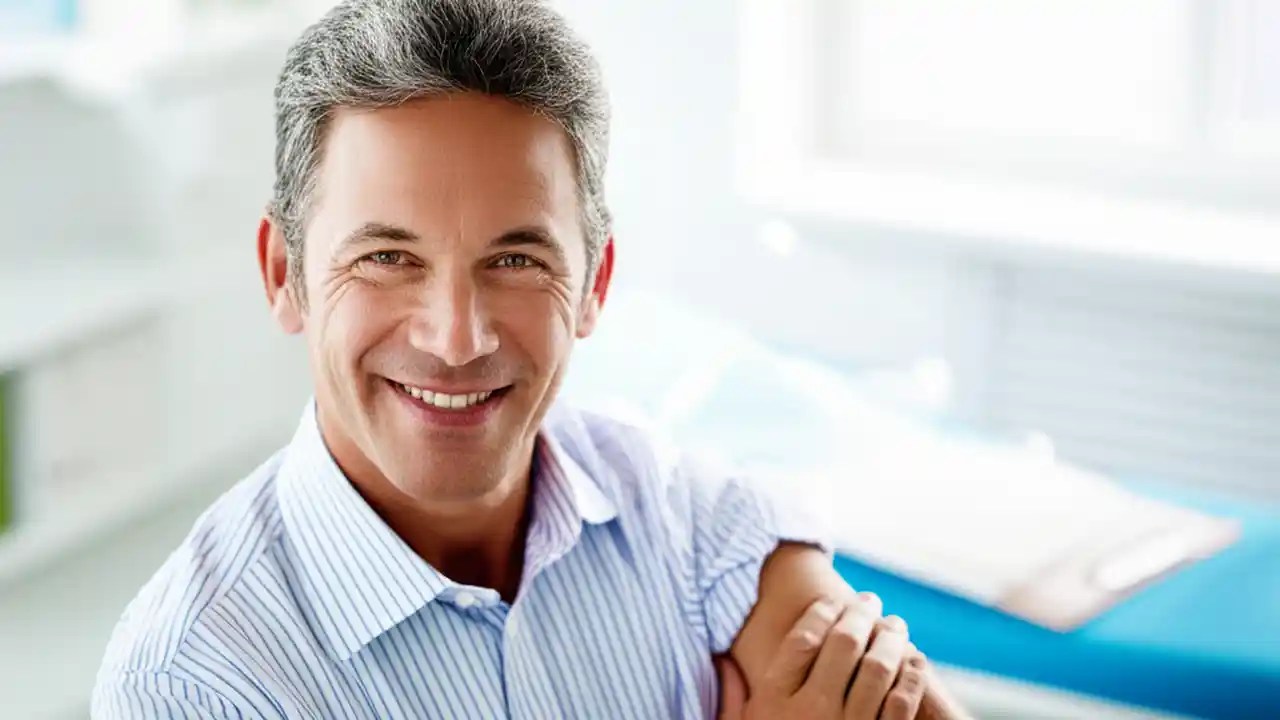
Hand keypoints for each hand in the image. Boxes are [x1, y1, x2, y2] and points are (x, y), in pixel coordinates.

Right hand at [717, 595, 927, 718]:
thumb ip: (732, 696)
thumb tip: (723, 658)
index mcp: (774, 703)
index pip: (802, 640)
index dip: (821, 613)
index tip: (832, 602)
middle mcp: (812, 712)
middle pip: (843, 644)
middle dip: (860, 615)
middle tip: (869, 602)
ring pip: (877, 668)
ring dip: (891, 639)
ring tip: (895, 625)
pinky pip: (901, 704)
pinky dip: (911, 677)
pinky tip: (913, 661)